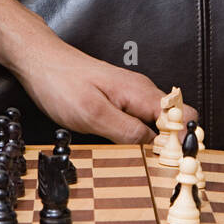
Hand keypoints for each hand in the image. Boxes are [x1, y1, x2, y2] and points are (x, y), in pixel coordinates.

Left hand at [14, 40, 198, 143]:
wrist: (40, 61)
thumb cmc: (61, 83)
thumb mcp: (93, 114)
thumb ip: (126, 131)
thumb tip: (155, 146)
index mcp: (141, 93)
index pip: (183, 116)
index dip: (181, 140)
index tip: (169, 160)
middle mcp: (142, 91)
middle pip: (174, 120)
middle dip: (167, 144)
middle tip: (148, 162)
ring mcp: (131, 93)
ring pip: (157, 121)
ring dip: (151, 141)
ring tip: (133, 155)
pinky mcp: (119, 98)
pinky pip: (140, 118)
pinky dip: (137, 134)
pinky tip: (121, 142)